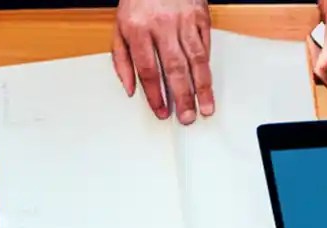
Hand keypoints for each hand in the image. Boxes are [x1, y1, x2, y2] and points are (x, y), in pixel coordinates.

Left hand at [113, 0, 213, 123]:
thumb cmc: (139, 1)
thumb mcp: (119, 26)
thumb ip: (121, 58)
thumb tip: (130, 88)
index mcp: (137, 28)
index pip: (148, 69)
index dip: (155, 94)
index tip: (161, 111)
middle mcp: (162, 25)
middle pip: (174, 68)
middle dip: (182, 97)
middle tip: (187, 117)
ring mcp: (184, 21)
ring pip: (196, 60)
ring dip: (202, 87)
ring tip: (205, 107)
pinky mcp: (200, 16)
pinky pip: (205, 45)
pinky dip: (207, 65)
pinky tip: (207, 82)